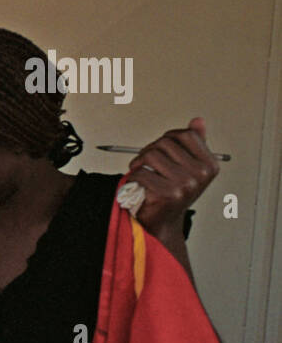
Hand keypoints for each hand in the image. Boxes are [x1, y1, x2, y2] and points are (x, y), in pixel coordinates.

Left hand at [125, 117, 219, 237]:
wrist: (162, 222)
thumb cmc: (172, 192)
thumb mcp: (187, 167)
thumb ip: (194, 143)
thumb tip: (198, 121)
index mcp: (209, 165)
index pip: (186, 134)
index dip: (168, 138)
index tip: (161, 148)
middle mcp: (200, 174)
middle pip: (165, 142)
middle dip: (149, 150)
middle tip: (145, 163)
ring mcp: (185, 185)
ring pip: (151, 155)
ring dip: (139, 164)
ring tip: (140, 172)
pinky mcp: (167, 194)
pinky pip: (140, 174)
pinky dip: (133, 178)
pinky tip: (138, 186)